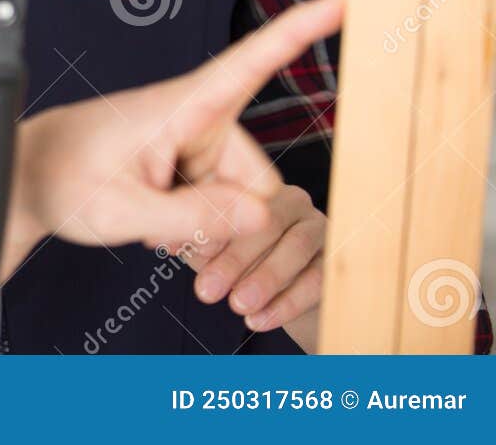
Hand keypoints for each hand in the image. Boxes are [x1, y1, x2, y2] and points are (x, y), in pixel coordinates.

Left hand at [13, 0, 344, 255]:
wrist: (27, 181)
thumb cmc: (60, 179)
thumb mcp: (120, 211)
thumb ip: (192, 217)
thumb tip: (263, 217)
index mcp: (182, 107)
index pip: (253, 60)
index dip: (303, 27)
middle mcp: (198, 119)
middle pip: (258, 182)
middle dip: (233, 226)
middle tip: (174, 250)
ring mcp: (195, 144)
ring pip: (242, 203)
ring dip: (211, 231)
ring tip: (153, 234)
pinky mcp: (190, 166)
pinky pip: (224, 208)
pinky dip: (200, 229)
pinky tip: (160, 231)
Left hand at [189, 182, 323, 349]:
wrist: (281, 297)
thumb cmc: (232, 262)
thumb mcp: (205, 249)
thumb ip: (192, 241)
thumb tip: (169, 240)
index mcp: (253, 184)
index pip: (235, 192)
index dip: (212, 222)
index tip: (185, 251)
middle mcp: (289, 197)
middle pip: (266, 220)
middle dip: (234, 259)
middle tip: (206, 291)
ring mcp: (318, 224)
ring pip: (298, 245)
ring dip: (266, 279)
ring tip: (237, 307)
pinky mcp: (336, 256)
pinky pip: (318, 276)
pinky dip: (288, 302)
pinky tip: (260, 320)